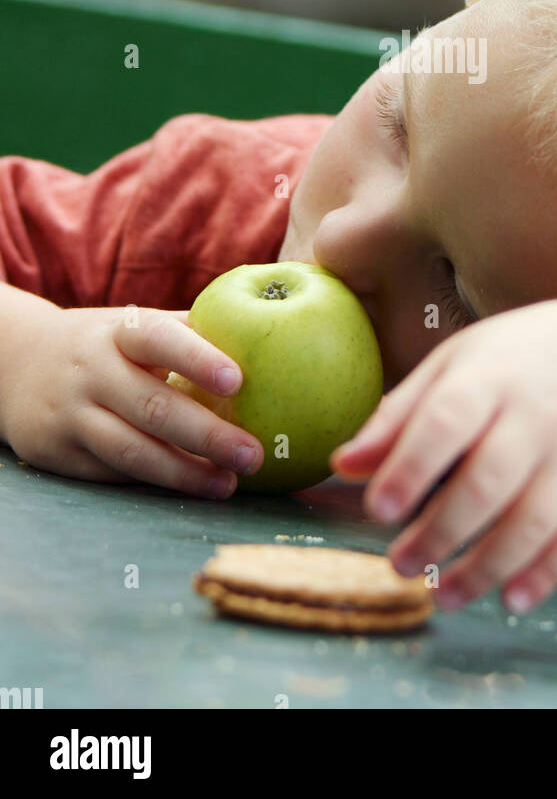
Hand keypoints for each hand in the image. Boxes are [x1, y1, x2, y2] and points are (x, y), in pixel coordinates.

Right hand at [0, 304, 263, 496]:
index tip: (238, 381)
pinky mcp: (60, 454)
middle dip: (207, 435)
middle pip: (151, 407)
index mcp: (119, 331)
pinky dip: (155, 484)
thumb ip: (192, 330)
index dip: (196, 358)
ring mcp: (74, 414)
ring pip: (131, 451)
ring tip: (229, 484)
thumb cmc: (107, 344)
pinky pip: (113, 473)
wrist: (19, 363)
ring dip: (184, 474)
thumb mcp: (136, 325)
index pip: (158, 338)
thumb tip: (272, 333)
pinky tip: (191, 489)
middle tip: (253, 453)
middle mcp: (93, 371)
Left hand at [330, 298, 556, 614]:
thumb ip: (399, 416)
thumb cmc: (509, 363)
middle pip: (491, 481)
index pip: (448, 420)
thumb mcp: (452, 367)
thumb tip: (343, 466)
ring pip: (535, 520)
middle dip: (441, 530)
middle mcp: (538, 415)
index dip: (412, 467)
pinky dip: (547, 574)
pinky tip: (510, 599)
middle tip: (397, 563)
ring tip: (439, 594)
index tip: (377, 510)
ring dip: (486, 567)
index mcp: (491, 377)